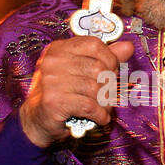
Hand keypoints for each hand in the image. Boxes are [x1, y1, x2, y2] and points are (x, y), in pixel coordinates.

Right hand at [18, 36, 135, 147]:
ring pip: (96, 89)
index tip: (111, 71)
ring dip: (105, 103)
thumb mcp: (81, 72)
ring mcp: (51, 81)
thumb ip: (104, 58)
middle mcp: (53, 61)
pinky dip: (100, 114)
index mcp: (59, 49)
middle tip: (107, 95)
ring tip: (103, 108)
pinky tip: (100, 118)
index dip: (110, 59)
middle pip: (98, 68)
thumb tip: (128, 47)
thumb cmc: (61, 94)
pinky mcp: (54, 101)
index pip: (94, 45)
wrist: (36, 120)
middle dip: (109, 85)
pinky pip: (89, 106)